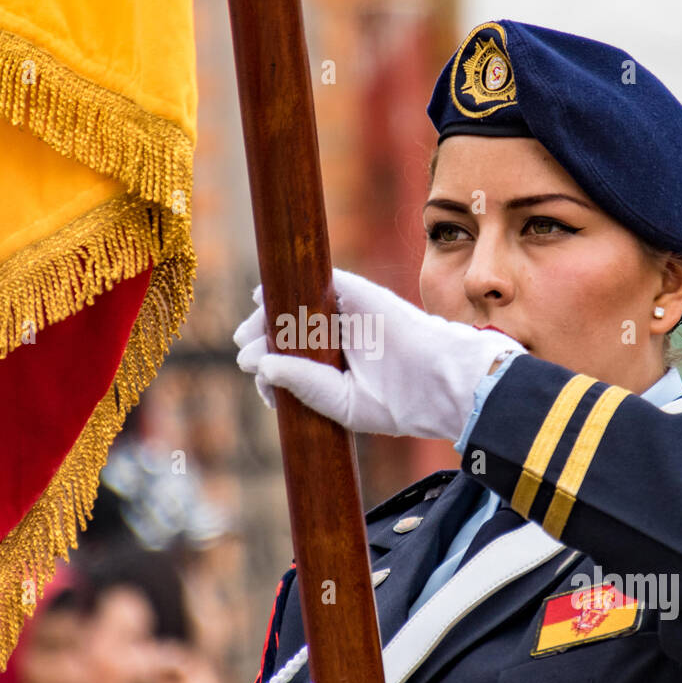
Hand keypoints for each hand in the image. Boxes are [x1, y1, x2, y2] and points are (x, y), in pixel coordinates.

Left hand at [233, 268, 523, 439]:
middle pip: (288, 331)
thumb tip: (259, 366)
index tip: (261, 382)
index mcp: (338, 367)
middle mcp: (339, 338)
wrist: (437, 382)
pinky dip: (288, 286)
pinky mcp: (355, 293)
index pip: (294, 361)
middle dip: (260, 338)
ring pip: (295, 306)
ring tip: (250, 333)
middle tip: (244, 353)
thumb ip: (302, 384)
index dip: (270, 367)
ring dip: (266, 317)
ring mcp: (346, 313)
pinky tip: (264, 297)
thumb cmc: (398, 400)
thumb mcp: (341, 401)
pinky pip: (317, 281)